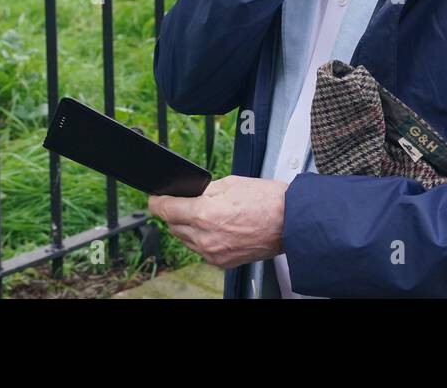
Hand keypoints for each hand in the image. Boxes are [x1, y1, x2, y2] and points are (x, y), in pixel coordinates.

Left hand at [147, 176, 287, 268]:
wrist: (291, 222)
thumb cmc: (267, 200)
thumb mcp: (229, 183)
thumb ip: (204, 191)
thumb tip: (190, 195)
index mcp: (204, 214)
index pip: (166, 210)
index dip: (157, 202)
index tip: (155, 199)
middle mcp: (205, 238)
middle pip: (174, 226)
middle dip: (176, 213)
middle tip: (187, 203)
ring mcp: (214, 253)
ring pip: (186, 240)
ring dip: (189, 227)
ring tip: (208, 215)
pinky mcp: (223, 262)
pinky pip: (202, 250)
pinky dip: (203, 239)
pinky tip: (218, 228)